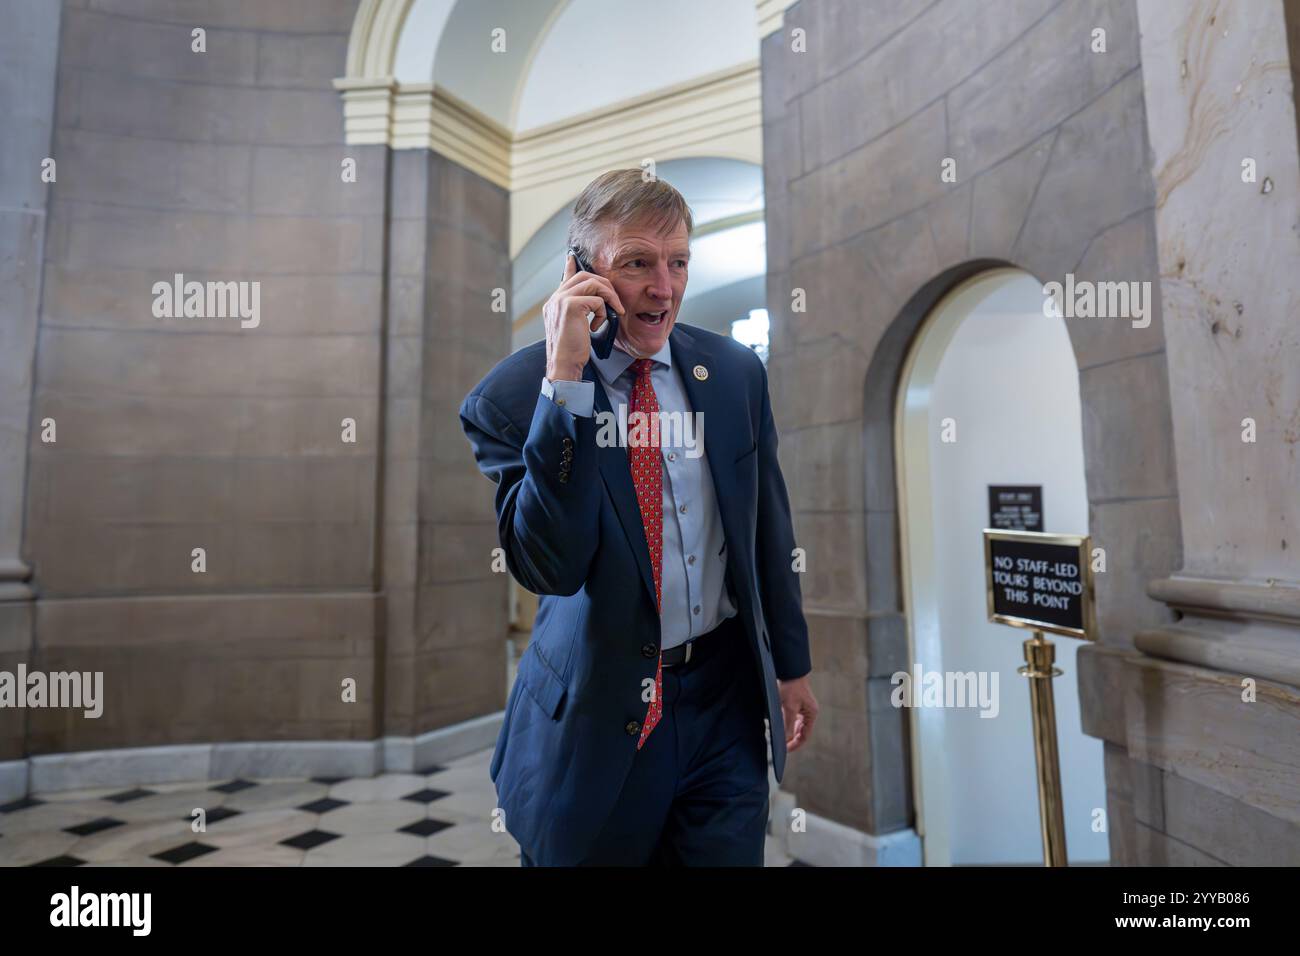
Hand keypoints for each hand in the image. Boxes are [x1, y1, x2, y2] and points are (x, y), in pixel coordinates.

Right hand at [544, 252, 624, 381]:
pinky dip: (603, 312)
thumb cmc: (570, 351)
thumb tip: (596, 302)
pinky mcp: (571, 306)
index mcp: (554, 303)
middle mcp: (555, 299)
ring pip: (592, 283)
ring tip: (614, 311)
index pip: (565, 279)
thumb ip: (578, 311)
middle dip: (604, 285)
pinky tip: (597, 326)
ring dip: (608, 296)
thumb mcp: (573, 327)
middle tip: (614, 299)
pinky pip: (596, 300)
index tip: (572, 257)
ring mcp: (561, 301)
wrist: (563, 364)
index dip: (570, 266)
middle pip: (583, 276)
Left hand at [778, 674, 817, 752]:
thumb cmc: (791, 687)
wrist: (789, 670)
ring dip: (788, 731)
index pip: (804, 735)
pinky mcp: (796, 703)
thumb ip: (788, 725)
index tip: (785, 749)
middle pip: (801, 731)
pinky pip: (791, 718)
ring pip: (795, 725)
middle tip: (780, 744)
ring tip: (778, 734)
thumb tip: (786, 740)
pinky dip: (785, 723)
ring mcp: (803, 708)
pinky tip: (778, 724)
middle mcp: (809, 712)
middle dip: (791, 738)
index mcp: (811, 714)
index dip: (795, 744)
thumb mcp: (788, 708)